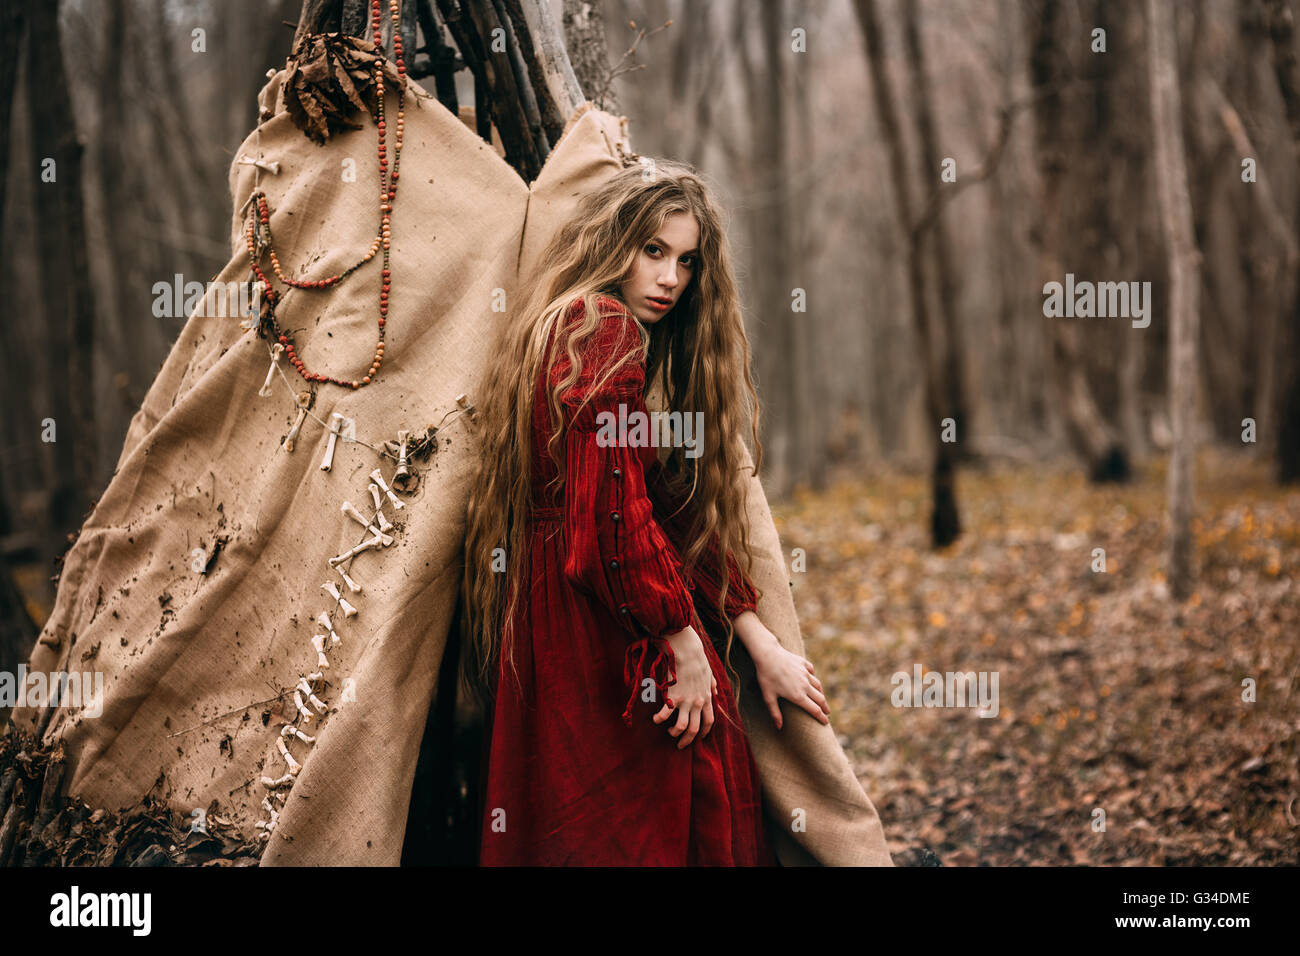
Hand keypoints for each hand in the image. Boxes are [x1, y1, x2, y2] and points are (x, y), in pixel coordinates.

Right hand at [654, 624, 716, 748]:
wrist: (687, 650)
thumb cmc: (697, 659)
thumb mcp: (709, 673)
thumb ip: (713, 685)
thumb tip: (717, 691)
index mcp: (707, 698)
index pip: (709, 722)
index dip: (703, 733)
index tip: (697, 737)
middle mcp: (698, 703)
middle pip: (694, 729)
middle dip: (687, 740)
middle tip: (680, 745)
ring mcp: (686, 701)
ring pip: (681, 727)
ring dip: (674, 733)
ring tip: (669, 732)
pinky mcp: (673, 696)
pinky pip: (665, 714)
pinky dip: (659, 720)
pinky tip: (655, 720)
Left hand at [750, 640, 829, 729]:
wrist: (768, 654)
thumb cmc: (766, 677)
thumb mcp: (768, 697)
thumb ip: (775, 713)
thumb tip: (779, 728)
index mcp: (798, 696)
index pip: (814, 710)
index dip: (821, 717)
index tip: (826, 722)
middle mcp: (805, 685)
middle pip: (820, 699)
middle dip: (825, 707)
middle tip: (828, 712)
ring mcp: (805, 673)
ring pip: (818, 685)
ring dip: (821, 693)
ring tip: (821, 698)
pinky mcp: (804, 663)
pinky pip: (812, 672)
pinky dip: (813, 677)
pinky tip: (812, 679)